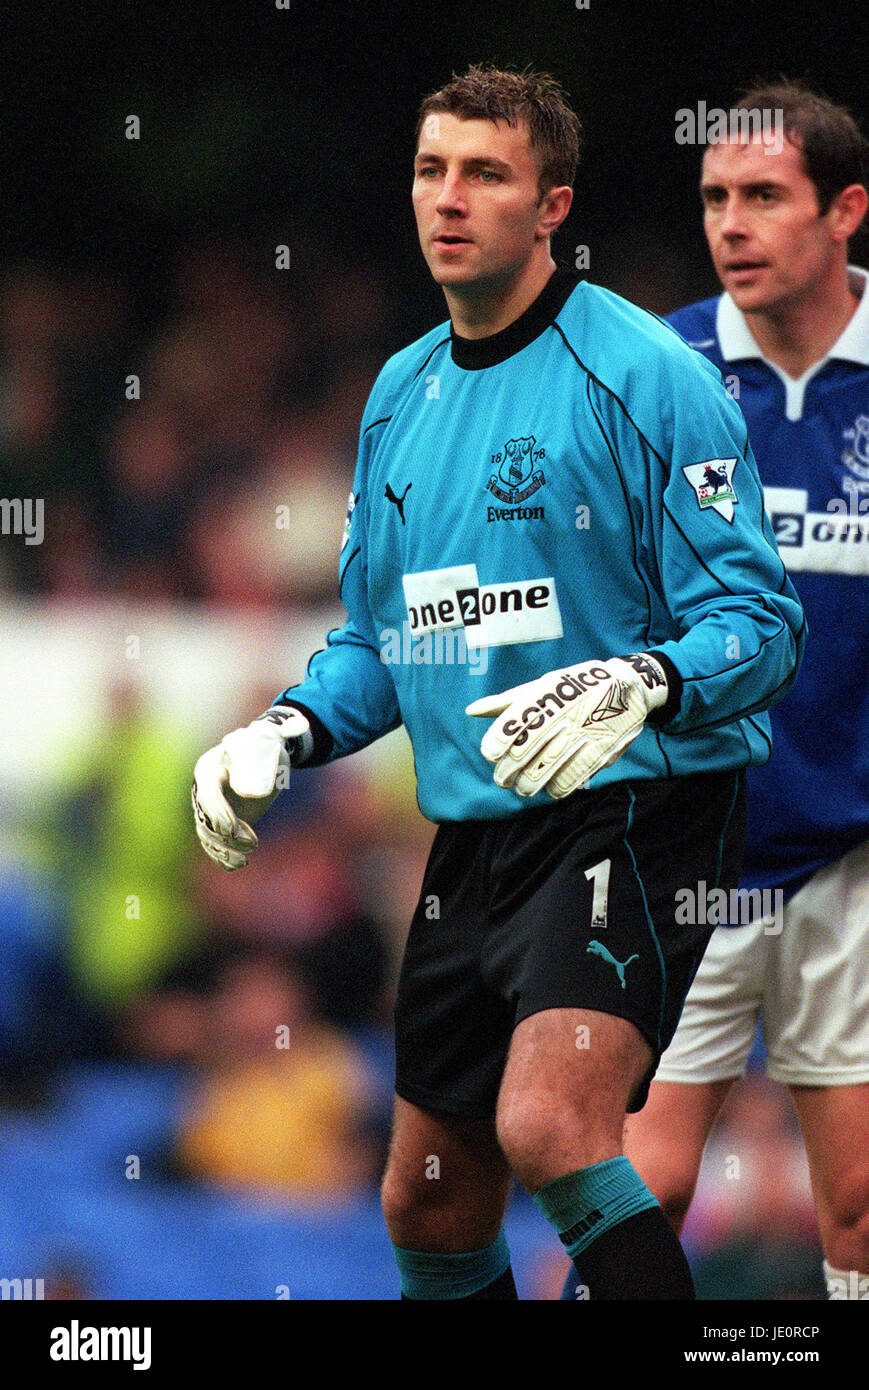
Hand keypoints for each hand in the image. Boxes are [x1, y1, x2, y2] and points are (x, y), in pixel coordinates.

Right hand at [191, 707, 311, 868]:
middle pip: (206, 818)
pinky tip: (236, 865)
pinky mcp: (221, 821)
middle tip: (251, 843)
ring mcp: (210, 807)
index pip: (208, 795)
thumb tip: (248, 794)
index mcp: (209, 768)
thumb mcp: (264, 748)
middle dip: (226, 836)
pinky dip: (222, 856)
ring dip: (223, 850)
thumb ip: (256, 763)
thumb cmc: (266, 747)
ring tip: (244, 860)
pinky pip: (214, 842)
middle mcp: (204, 789)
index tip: (233, 829)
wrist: (268, 753)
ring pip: (207, 834)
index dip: (219, 814)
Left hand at [466, 654, 667, 799]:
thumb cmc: (575, 687)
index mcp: (544, 695)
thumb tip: (471, 711)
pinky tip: (550, 787)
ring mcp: (582, 733)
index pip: (510, 725)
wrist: (627, 685)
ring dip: (527, 785)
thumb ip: (507, 703)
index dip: (495, 745)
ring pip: (542, 772)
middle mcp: (561, 714)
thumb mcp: (543, 686)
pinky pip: (569, 780)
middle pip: (522, 754)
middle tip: (502, 779)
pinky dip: (555, 789)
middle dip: (506, 773)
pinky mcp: (600, 751)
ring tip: (523, 787)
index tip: (492, 755)